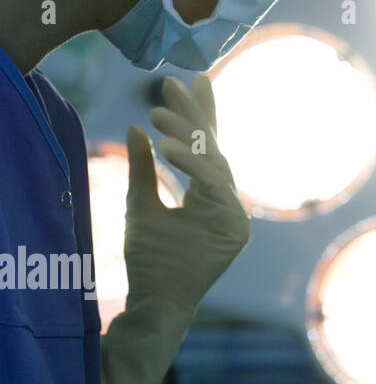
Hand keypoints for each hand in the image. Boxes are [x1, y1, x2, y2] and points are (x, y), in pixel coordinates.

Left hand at [123, 74, 248, 309]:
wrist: (155, 303)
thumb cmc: (149, 261)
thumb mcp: (140, 206)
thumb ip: (143, 170)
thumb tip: (134, 129)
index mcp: (210, 198)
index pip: (207, 149)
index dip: (201, 115)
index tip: (191, 81)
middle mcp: (227, 202)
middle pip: (213, 150)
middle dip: (195, 114)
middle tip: (174, 83)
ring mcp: (234, 215)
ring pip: (213, 163)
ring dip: (186, 135)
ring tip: (156, 112)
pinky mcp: (233, 227)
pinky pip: (212, 185)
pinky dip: (190, 163)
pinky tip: (166, 143)